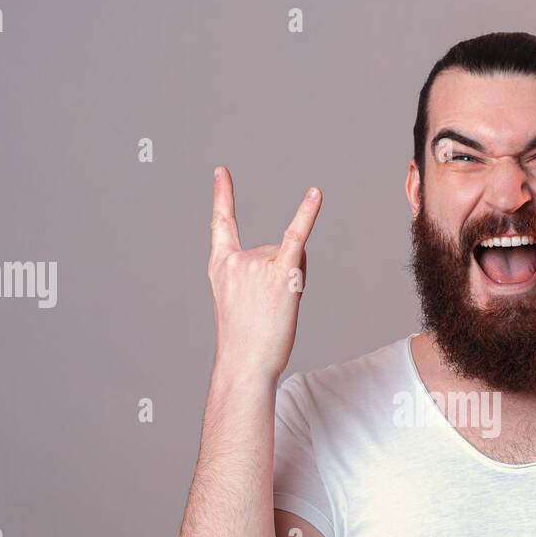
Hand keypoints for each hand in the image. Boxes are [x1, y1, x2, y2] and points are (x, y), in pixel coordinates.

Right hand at [207, 166, 321, 382]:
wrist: (245, 364)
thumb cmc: (246, 341)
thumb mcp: (241, 301)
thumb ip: (261, 270)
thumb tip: (291, 253)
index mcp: (220, 266)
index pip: (222, 225)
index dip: (223, 196)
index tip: (222, 172)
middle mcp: (237, 260)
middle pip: (275, 248)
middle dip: (282, 275)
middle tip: (269, 309)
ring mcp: (257, 264)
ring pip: (293, 256)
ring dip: (294, 282)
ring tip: (278, 309)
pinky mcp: (281, 273)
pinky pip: (297, 237)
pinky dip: (307, 214)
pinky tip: (315, 194)